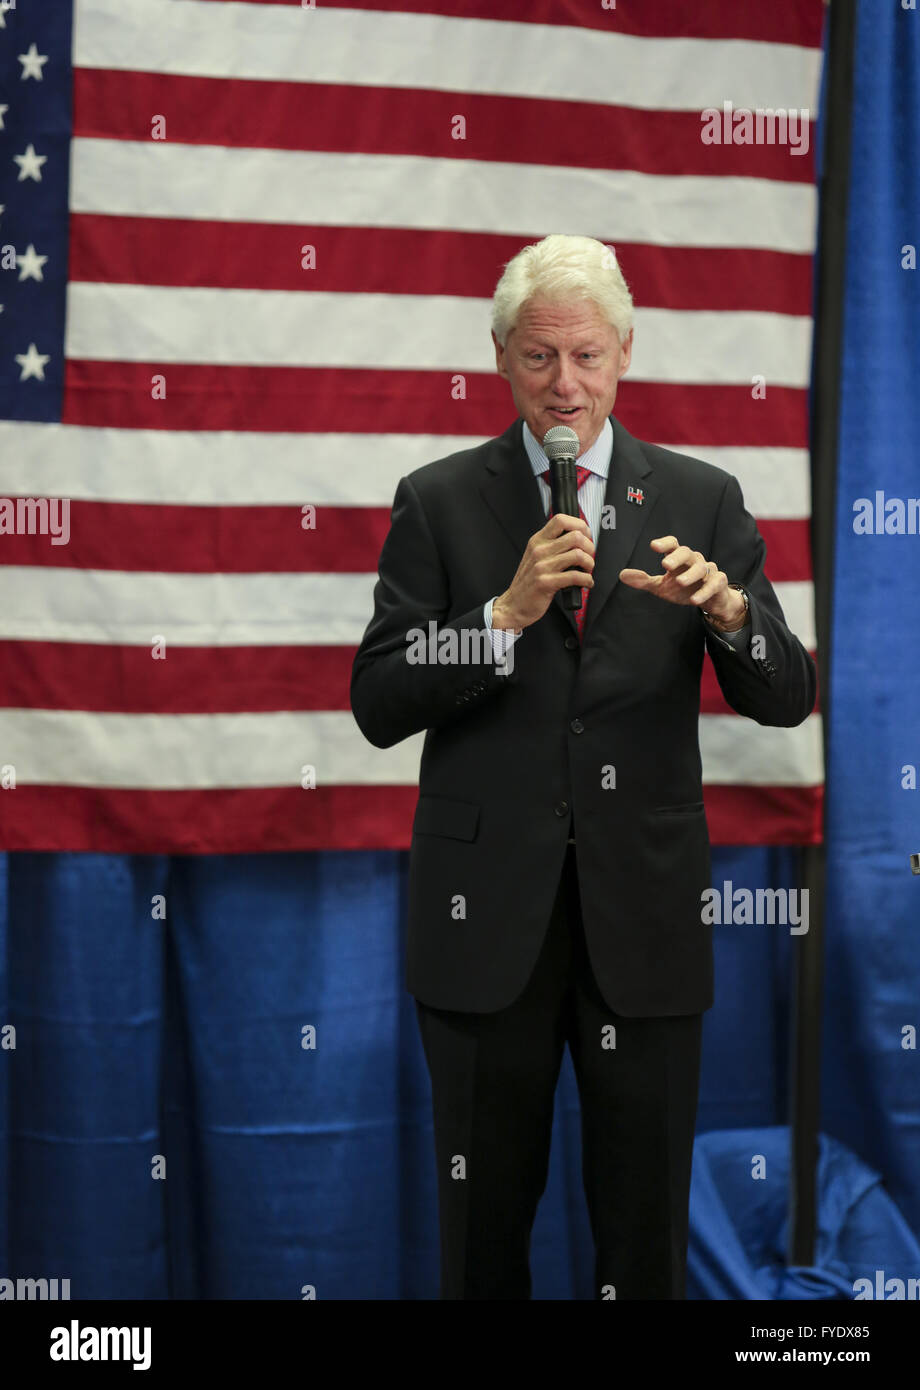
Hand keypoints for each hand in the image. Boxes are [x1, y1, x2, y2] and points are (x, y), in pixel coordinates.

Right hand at [493, 514, 594, 630]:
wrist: (514, 604)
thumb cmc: (528, 582)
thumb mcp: (535, 557)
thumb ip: (552, 546)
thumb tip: (578, 538)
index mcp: (537, 541)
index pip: (561, 520)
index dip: (579, 525)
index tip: (586, 536)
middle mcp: (539, 550)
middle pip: (575, 536)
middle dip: (589, 547)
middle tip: (589, 557)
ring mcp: (542, 566)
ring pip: (578, 555)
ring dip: (589, 564)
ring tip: (587, 570)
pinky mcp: (546, 583)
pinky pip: (575, 576)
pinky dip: (587, 580)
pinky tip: (586, 583)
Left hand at [619, 536, 747, 629]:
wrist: (710, 601)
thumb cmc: (684, 589)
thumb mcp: (661, 586)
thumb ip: (643, 581)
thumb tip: (622, 574)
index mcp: (679, 559)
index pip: (673, 545)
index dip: (664, 543)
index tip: (653, 546)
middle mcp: (694, 561)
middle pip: (687, 552)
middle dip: (676, 557)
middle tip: (665, 564)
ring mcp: (708, 570)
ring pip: (701, 567)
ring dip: (690, 574)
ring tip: (680, 582)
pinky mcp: (719, 582)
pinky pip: (714, 583)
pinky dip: (705, 591)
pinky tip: (694, 599)